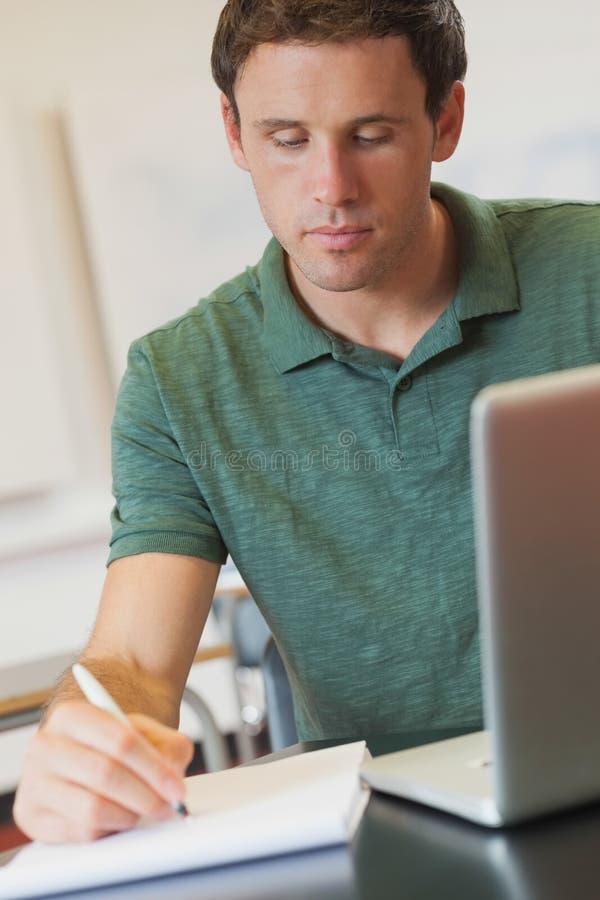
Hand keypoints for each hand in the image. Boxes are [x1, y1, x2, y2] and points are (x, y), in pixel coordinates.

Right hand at [13, 700, 193, 843]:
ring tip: (144, 810)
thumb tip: (171, 779)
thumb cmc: (113, 743)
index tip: (177, 788)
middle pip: (106, 774)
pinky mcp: (33, 817)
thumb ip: (168, 747)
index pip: (121, 741)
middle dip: (146, 796)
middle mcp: (46, 746)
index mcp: (72, 715)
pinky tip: (118, 817)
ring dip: (129, 815)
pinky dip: (108, 829)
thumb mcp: (145, 732)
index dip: (154, 768)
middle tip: (169, 807)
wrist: (80, 755)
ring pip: (93, 808)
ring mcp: (35, 783)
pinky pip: (80, 833)